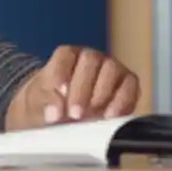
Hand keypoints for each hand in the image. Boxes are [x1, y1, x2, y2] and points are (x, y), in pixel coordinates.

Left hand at [7, 45, 139, 130]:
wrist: (69, 114)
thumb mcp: (40, 103)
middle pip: (90, 60)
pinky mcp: (128, 84)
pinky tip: (111, 116)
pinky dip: (123, 101)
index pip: (65, 54)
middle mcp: (90, 58)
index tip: (60, 92)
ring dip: (102, 94)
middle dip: (82, 89)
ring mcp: (111, 68)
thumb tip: (54, 113)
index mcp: (66, 56)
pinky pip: (131, 86)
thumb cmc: (51, 103)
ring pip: (112, 70)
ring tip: (92, 116)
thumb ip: (45, 105)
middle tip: (75, 113)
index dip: (63, 71)